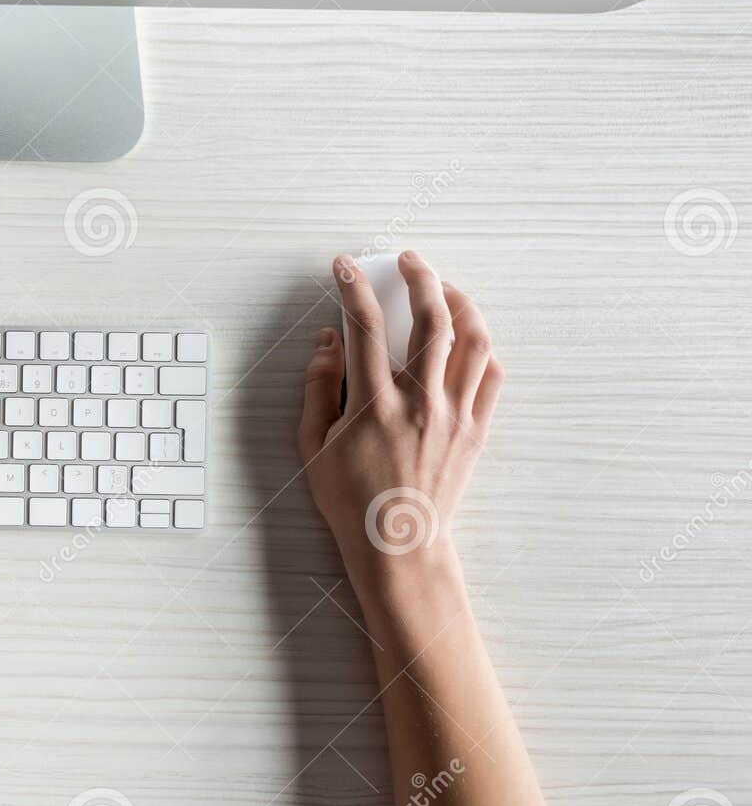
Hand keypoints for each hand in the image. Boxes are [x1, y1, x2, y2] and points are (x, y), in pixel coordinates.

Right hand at [297, 251, 502, 592]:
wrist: (398, 545)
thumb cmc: (350, 499)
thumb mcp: (313, 445)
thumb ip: (318, 387)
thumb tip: (329, 342)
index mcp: (373, 406)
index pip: (363, 326)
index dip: (351, 287)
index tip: (344, 266)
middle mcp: (419, 404)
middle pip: (431, 320)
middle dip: (420, 278)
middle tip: (408, 260)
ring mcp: (453, 415)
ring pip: (473, 340)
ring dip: (460, 304)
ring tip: (445, 290)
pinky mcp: (475, 430)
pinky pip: (491, 375)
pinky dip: (482, 347)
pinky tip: (468, 337)